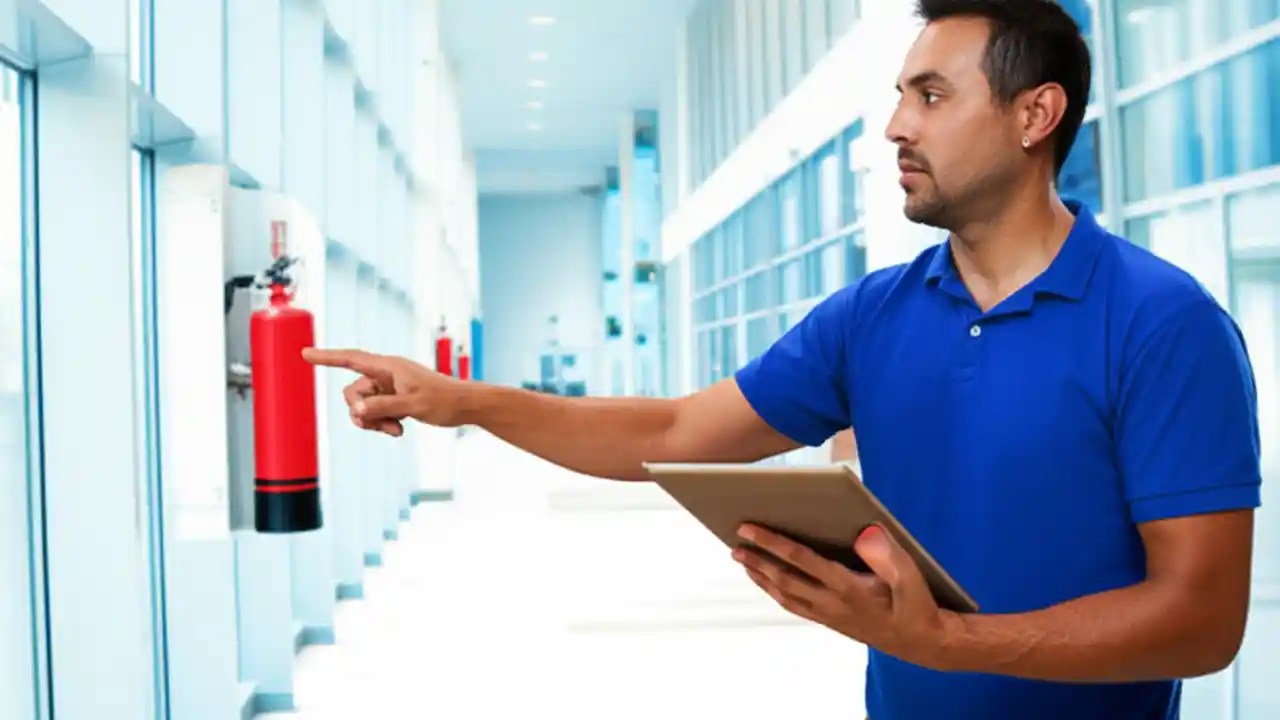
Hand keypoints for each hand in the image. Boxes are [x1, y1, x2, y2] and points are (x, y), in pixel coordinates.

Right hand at [303, 348, 467, 435]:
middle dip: (362, 413)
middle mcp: (385, 374)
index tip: (305, 354)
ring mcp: (389, 387)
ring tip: (396, 430)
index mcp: (388, 366)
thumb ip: (383, 407)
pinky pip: (375, 412)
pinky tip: (400, 429)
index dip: (327, 358)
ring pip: (363, 406)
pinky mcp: (394, 399)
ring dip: (374, 422)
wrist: (464, 406)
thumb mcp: (413, 405)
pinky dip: (382, 423)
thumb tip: (357, 411)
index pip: (351, 359)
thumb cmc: (443, 401)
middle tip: (385, 427)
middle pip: (353, 392)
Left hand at [732, 523, 956, 669]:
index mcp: (848, 587)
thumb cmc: (915, 603)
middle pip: (785, 578)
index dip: (774, 543)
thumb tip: (865, 530)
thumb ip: (886, 553)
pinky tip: (766, 580)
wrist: (921, 641)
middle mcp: (832, 603)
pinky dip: (774, 591)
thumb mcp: (910, 575)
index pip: (802, 561)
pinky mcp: (829, 620)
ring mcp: (828, 614)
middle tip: (735, 541)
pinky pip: (794, 605)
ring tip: (742, 557)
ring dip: (760, 576)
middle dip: (757, 559)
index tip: (751, 528)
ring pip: (784, 594)